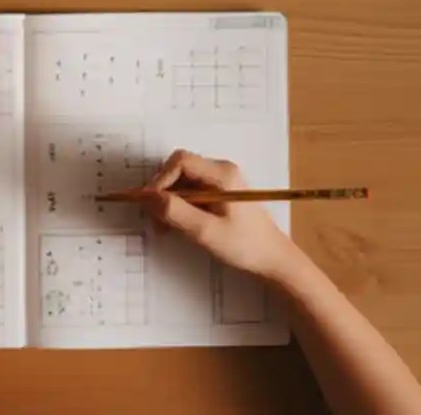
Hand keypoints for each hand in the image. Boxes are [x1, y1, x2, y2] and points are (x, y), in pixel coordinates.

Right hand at [144, 150, 298, 279]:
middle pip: (180, 170)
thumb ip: (175, 212)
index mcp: (223, 174)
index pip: (181, 161)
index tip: (151, 203)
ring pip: (183, 182)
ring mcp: (221, 182)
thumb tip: (148, 197)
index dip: (161, 180)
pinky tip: (178, 225)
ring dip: (170, 202)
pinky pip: (191, 192)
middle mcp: (221, 171)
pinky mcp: (219, 194)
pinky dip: (180, 207)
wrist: (273, 260)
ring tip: (165, 227)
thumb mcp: (206, 231)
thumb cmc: (245, 246)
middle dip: (163, 193)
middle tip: (156, 219)